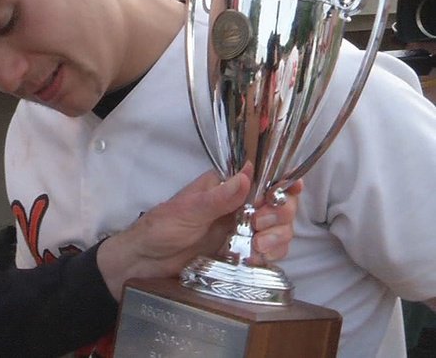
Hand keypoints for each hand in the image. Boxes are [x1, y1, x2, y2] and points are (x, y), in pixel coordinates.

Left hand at [95, 165, 299, 297]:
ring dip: (277, 236)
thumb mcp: (187, 211)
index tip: (292, 190)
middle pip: (279, 204)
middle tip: (258, 226)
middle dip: (278, 214)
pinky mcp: (241, 252)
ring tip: (257, 246)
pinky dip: (271, 254)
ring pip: (279, 228)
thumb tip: (247, 175)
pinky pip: (270, 251)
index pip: (263, 178)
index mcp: (225, 186)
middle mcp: (238, 205)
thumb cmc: (160, 228)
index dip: (283, 182)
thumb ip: (218, 198)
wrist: (145, 261)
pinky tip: (257, 258)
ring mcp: (242, 229)